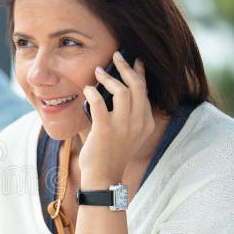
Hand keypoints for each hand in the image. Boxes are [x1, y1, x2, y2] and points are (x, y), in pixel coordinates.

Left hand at [80, 51, 154, 183]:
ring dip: (108, 77)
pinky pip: (99, 102)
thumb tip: (115, 89)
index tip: (135, 60)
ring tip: (98, 72)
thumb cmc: (111, 153)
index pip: (145, 91)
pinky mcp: (105, 129)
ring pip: (121, 90)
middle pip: (136, 85)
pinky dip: (92, 92)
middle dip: (126, 67)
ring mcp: (122, 126)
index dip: (139, 73)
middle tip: (116, 56)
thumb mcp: (128, 133)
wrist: (103, 177)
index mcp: (146, 122)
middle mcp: (138, 122)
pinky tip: (87, 89)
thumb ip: (126, 114)